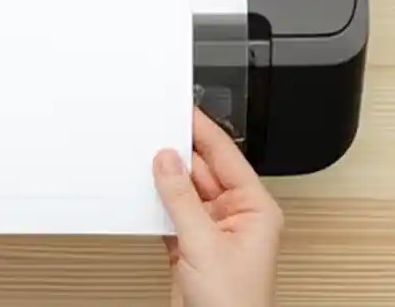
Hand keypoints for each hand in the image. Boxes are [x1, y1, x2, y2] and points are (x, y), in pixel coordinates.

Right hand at [153, 109, 284, 306]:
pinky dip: (154, 205)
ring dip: (163, 181)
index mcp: (255, 208)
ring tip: (139, 161)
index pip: (226, 156)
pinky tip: (140, 194)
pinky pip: (170, 214)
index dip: (203, 130)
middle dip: (176, 155)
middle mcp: (235, 216)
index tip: (181, 108)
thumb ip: (182, 199)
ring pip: (183, 192)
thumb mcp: (204, 244)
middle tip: (149, 133)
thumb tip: (167, 160)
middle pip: (201, 171)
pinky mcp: (190, 247)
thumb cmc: (235, 305)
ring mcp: (211, 232)